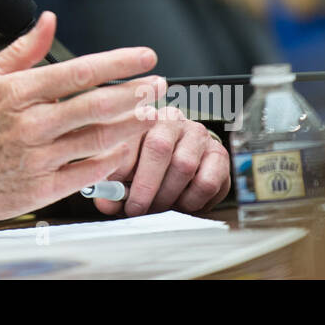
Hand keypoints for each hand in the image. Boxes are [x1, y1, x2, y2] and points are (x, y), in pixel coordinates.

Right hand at [0, 11, 168, 224]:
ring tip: (153, 114)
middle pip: (97, 105)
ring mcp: (37, 158)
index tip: (146, 56)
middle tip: (160, 85)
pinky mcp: (40, 189)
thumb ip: (23, 50)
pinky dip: (111, 160)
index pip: (80, 71)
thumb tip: (48, 19)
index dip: (119, 63)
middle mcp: (30, 125)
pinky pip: (87, 173)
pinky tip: (125, 148)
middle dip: (136, 93)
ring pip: (98, 139)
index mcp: (18, 92)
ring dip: (132, 126)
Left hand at [91, 109, 229, 216]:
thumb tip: (106, 202)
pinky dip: (191, 201)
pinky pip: (206, 182)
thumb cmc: (149, 165)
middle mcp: (171, 119)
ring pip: (183, 166)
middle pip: (159, 147)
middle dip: (145, 185)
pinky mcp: (219, 153)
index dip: (120, 164)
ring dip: (167, 195)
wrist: (187, 161)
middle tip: (136, 208)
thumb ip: (112, 186)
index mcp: (142, 116)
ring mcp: (197, 133)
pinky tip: (182, 202)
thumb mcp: (125, 172)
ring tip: (157, 206)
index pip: (129, 131)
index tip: (114, 189)